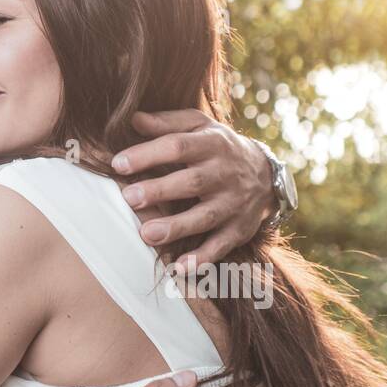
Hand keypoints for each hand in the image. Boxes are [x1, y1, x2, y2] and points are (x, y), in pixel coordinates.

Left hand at [111, 109, 275, 272]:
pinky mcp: (239, 229)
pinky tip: (180, 267)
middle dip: (160, 191)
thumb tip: (133, 119)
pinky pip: (221, 245)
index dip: (148, 154)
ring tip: (147, 235)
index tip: (119, 164)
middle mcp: (224, 174)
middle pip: (191, 182)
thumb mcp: (199, 126)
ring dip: (177, 227)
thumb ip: (167, 123)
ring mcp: (233, 203)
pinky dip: (202, 258)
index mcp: (212, 144)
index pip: (178, 146)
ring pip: (205, 217)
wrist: (267, 173)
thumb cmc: (218, 146)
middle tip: (129, 198)